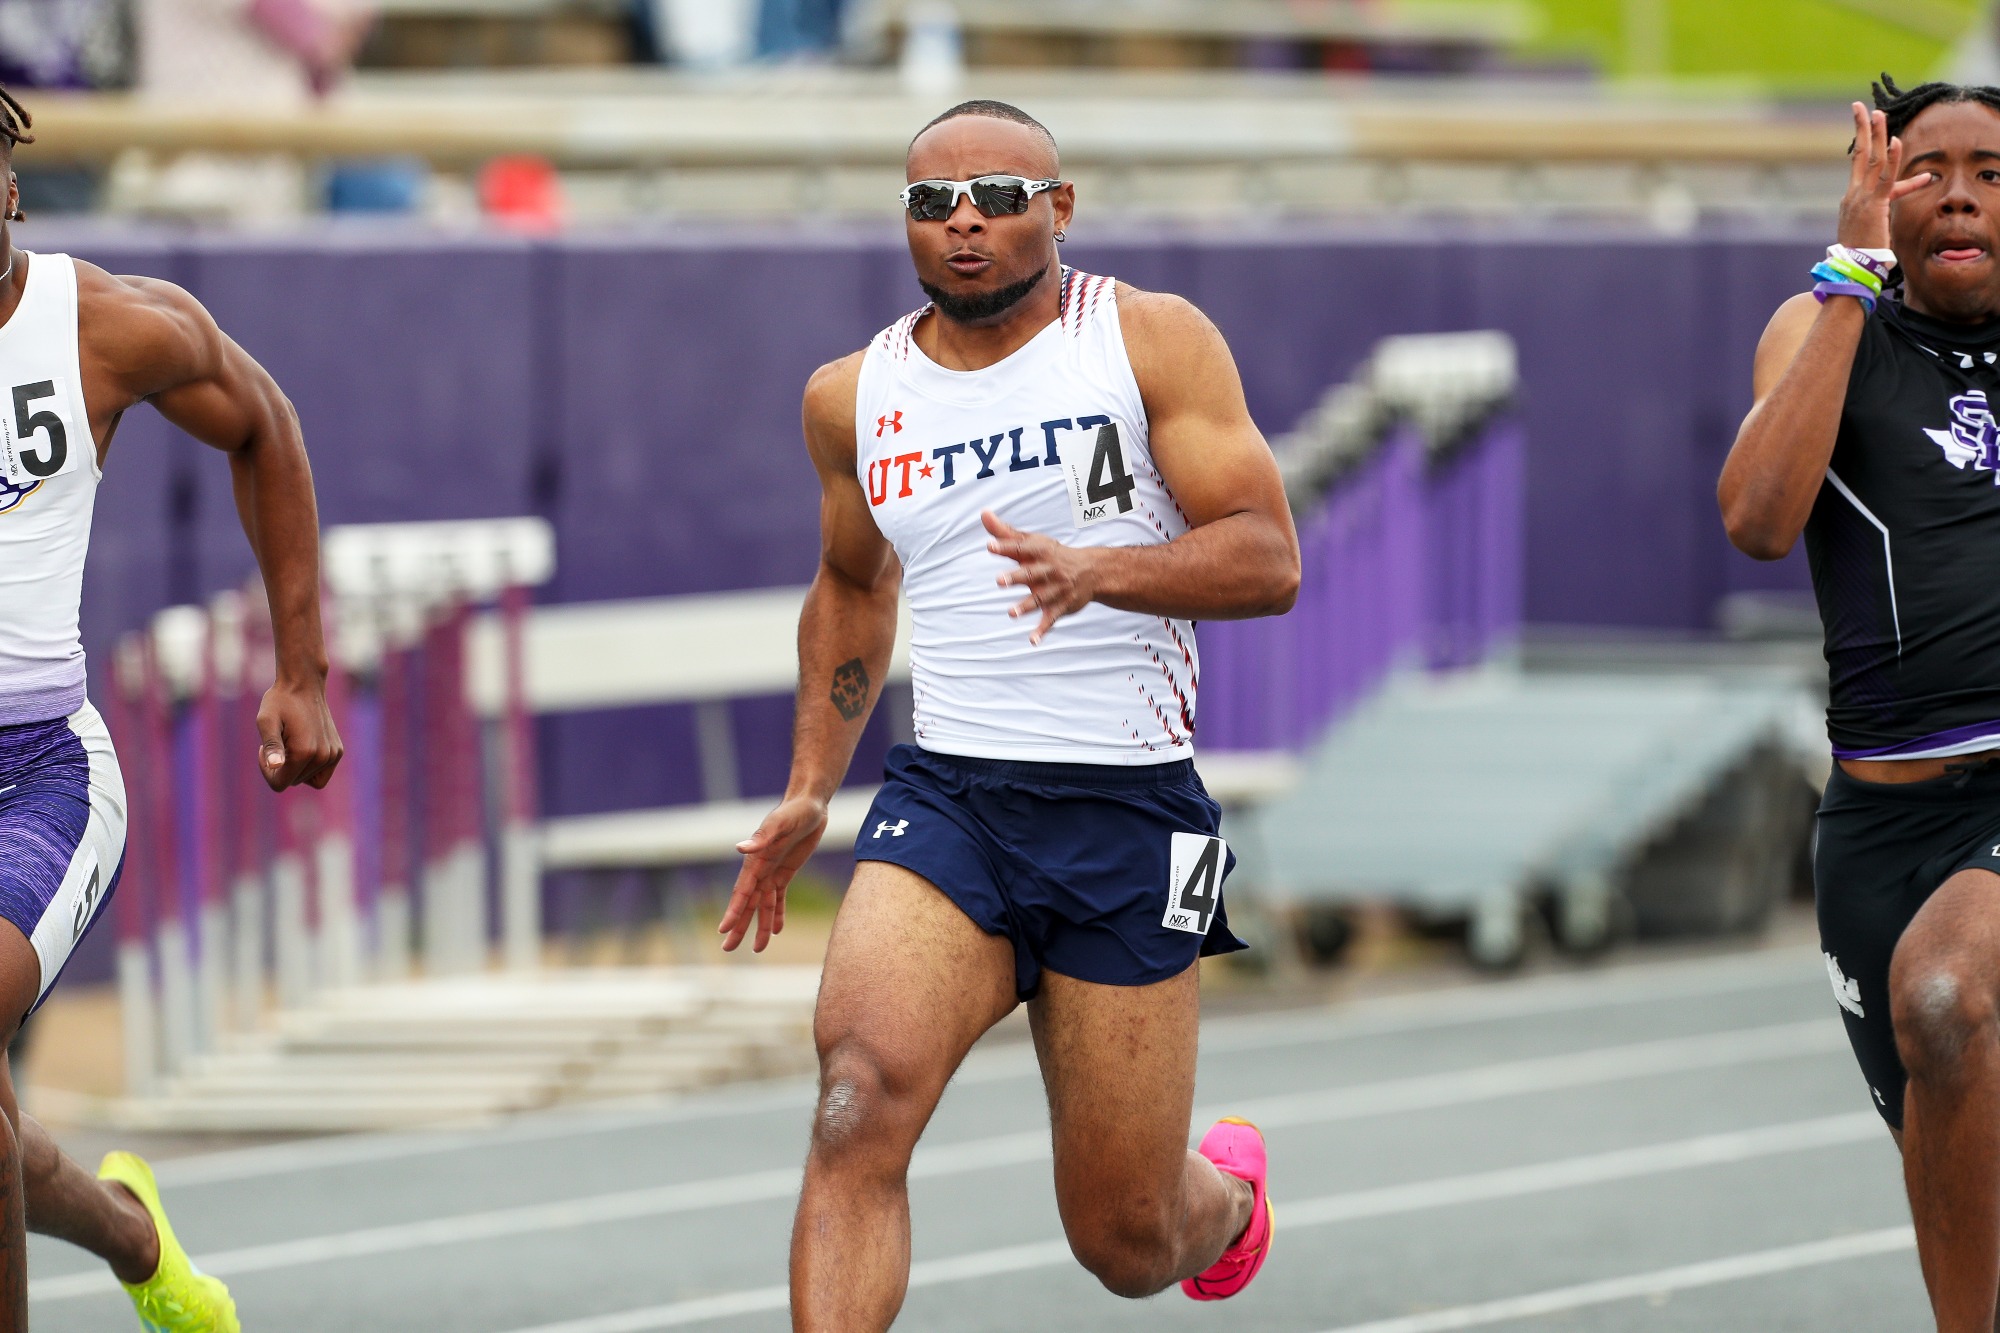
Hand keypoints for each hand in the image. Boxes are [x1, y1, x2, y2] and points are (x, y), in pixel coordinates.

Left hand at [256, 675, 341, 790]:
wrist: (305, 684)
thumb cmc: (280, 702)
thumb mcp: (266, 721)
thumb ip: (271, 745)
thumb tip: (276, 765)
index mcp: (304, 752)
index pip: (279, 784)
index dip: (266, 771)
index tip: (264, 749)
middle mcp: (322, 756)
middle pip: (293, 782)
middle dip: (280, 768)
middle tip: (277, 741)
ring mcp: (333, 755)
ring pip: (307, 780)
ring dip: (295, 767)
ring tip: (290, 742)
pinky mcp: (338, 752)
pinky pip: (321, 775)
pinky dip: (309, 767)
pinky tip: (303, 746)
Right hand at [721, 795, 828, 952]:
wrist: (809, 803)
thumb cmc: (794, 811)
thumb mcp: (780, 823)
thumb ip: (761, 837)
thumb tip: (740, 848)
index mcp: (756, 861)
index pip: (742, 892)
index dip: (733, 912)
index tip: (723, 931)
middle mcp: (760, 869)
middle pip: (748, 904)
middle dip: (738, 926)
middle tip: (728, 949)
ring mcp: (772, 872)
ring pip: (763, 905)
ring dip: (760, 926)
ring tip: (757, 949)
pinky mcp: (785, 872)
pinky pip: (779, 897)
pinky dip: (777, 914)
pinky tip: (777, 931)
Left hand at [983, 510, 1100, 644]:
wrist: (1092, 571)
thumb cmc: (1052, 554)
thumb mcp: (1031, 542)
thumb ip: (1005, 532)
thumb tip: (984, 514)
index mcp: (1039, 552)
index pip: (1020, 549)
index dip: (1005, 547)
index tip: (989, 545)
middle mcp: (1048, 570)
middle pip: (1031, 573)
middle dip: (1016, 577)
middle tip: (999, 581)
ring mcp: (1055, 590)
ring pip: (1041, 598)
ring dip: (1026, 606)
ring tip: (1011, 613)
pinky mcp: (1061, 607)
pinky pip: (1051, 619)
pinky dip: (1042, 630)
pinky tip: (1032, 640)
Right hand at [1838, 102, 1931, 250]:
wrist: (1852, 270)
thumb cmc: (1861, 256)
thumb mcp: (1868, 230)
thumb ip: (1877, 215)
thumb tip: (1881, 215)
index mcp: (1850, 199)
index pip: (1860, 167)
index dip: (1864, 145)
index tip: (1866, 127)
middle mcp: (1853, 194)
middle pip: (1859, 155)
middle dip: (1861, 130)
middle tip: (1861, 107)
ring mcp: (1862, 198)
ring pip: (1871, 161)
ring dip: (1875, 135)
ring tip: (1878, 113)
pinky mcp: (1874, 205)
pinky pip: (1885, 178)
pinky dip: (1892, 159)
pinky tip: (1896, 140)